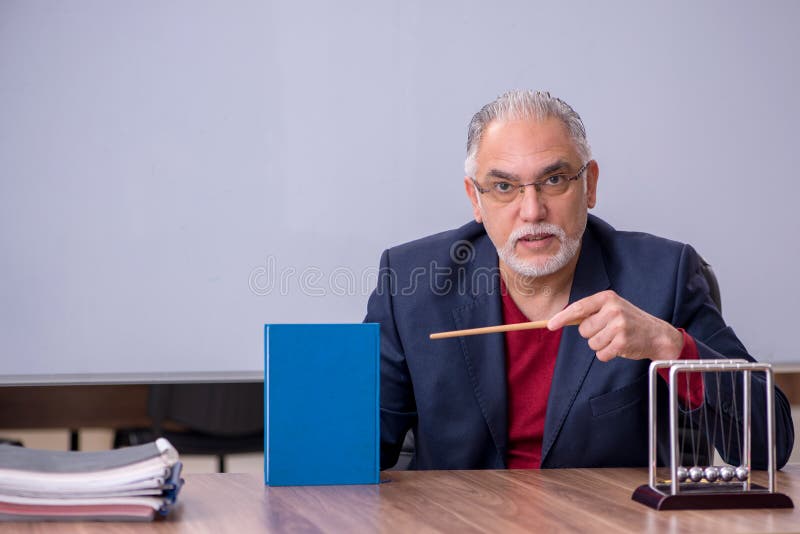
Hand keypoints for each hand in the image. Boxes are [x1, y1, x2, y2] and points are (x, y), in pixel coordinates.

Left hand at [547, 290, 683, 361]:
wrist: (657, 334)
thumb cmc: (629, 321)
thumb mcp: (612, 308)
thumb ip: (591, 311)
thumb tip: (560, 319)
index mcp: (607, 298)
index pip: (578, 308)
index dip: (562, 318)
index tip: (550, 325)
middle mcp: (613, 309)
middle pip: (583, 330)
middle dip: (592, 334)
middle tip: (608, 331)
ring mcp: (619, 326)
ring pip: (591, 343)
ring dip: (600, 345)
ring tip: (615, 338)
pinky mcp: (623, 342)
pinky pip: (601, 354)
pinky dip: (607, 354)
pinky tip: (619, 347)